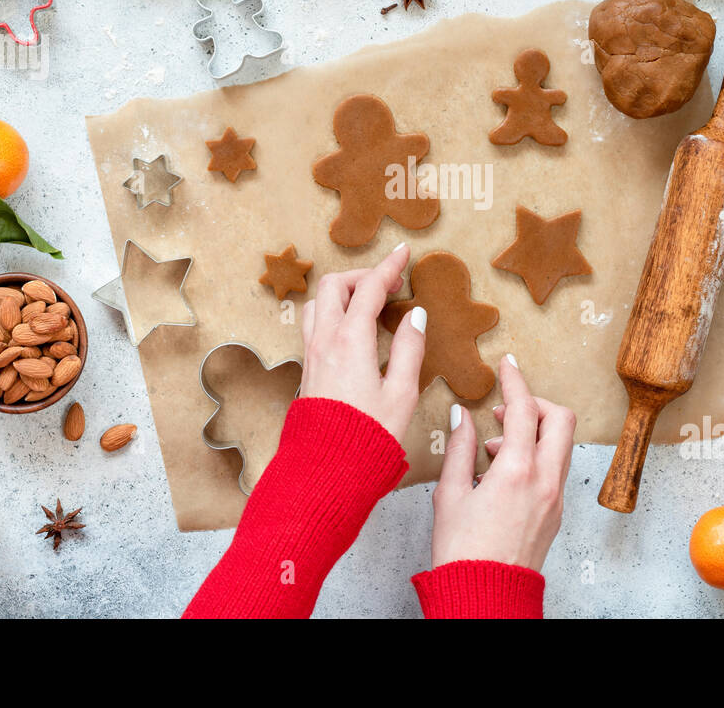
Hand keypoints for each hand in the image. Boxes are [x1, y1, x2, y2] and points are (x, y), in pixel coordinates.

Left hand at [298, 244, 426, 442]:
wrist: (326, 470)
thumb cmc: (368, 437)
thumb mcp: (402, 393)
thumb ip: (408, 349)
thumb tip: (415, 316)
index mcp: (351, 342)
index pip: (369, 288)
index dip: (388, 266)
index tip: (403, 253)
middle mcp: (325, 342)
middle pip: (334, 285)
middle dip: (362, 275)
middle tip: (389, 283)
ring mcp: (312, 355)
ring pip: (319, 303)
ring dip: (343, 293)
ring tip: (370, 302)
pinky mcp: (308, 370)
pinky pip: (315, 325)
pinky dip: (334, 313)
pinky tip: (353, 329)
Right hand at [430, 356, 574, 571]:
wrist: (484, 597)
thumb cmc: (462, 552)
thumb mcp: (450, 494)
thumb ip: (460, 448)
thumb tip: (461, 415)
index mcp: (517, 471)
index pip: (524, 408)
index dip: (515, 380)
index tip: (508, 365)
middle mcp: (545, 481)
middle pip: (561, 419)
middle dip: (536, 404)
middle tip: (505, 409)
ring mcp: (555, 499)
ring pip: (560, 445)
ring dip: (534, 432)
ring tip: (494, 449)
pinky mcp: (556, 514)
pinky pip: (554, 470)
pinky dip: (535, 457)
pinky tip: (502, 474)